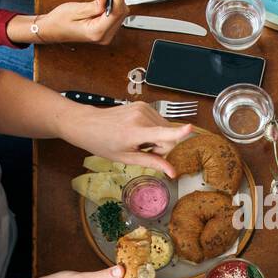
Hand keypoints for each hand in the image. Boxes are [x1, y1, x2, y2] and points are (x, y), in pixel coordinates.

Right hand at [29, 0, 127, 46]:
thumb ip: (94, 6)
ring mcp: (106, 31)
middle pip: (119, 10)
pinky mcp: (105, 26)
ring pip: (117, 8)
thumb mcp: (75, 10)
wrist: (51, 29)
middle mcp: (105, 35)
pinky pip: (111, 9)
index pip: (116, 13)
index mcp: (98, 32)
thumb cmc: (59, 21)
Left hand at [63, 100, 193, 173]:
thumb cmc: (103, 143)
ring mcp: (143, 108)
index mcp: (135, 132)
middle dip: (161, 146)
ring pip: (165, 129)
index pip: (162, 133)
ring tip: (138, 140)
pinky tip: (139, 132)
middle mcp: (141, 116)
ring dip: (157, 138)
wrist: (87, 123)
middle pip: (168, 136)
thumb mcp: (126, 158)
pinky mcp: (143, 104)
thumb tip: (172, 172)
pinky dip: (153, 129)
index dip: (178, 133)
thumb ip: (151, 162)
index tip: (190, 129)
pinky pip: (159, 121)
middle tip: (142, 150)